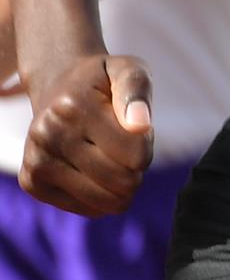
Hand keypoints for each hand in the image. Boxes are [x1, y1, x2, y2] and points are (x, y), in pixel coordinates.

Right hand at [19, 52, 152, 214]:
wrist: (58, 86)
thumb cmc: (103, 81)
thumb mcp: (128, 70)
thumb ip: (137, 92)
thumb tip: (140, 126)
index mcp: (73, 107)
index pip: (136, 154)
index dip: (146, 144)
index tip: (135, 127)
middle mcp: (47, 135)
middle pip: (123, 181)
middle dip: (136, 167)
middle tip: (123, 143)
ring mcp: (36, 161)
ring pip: (106, 201)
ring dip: (121, 184)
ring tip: (110, 156)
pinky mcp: (32, 182)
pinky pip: (88, 209)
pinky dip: (102, 197)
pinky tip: (94, 171)